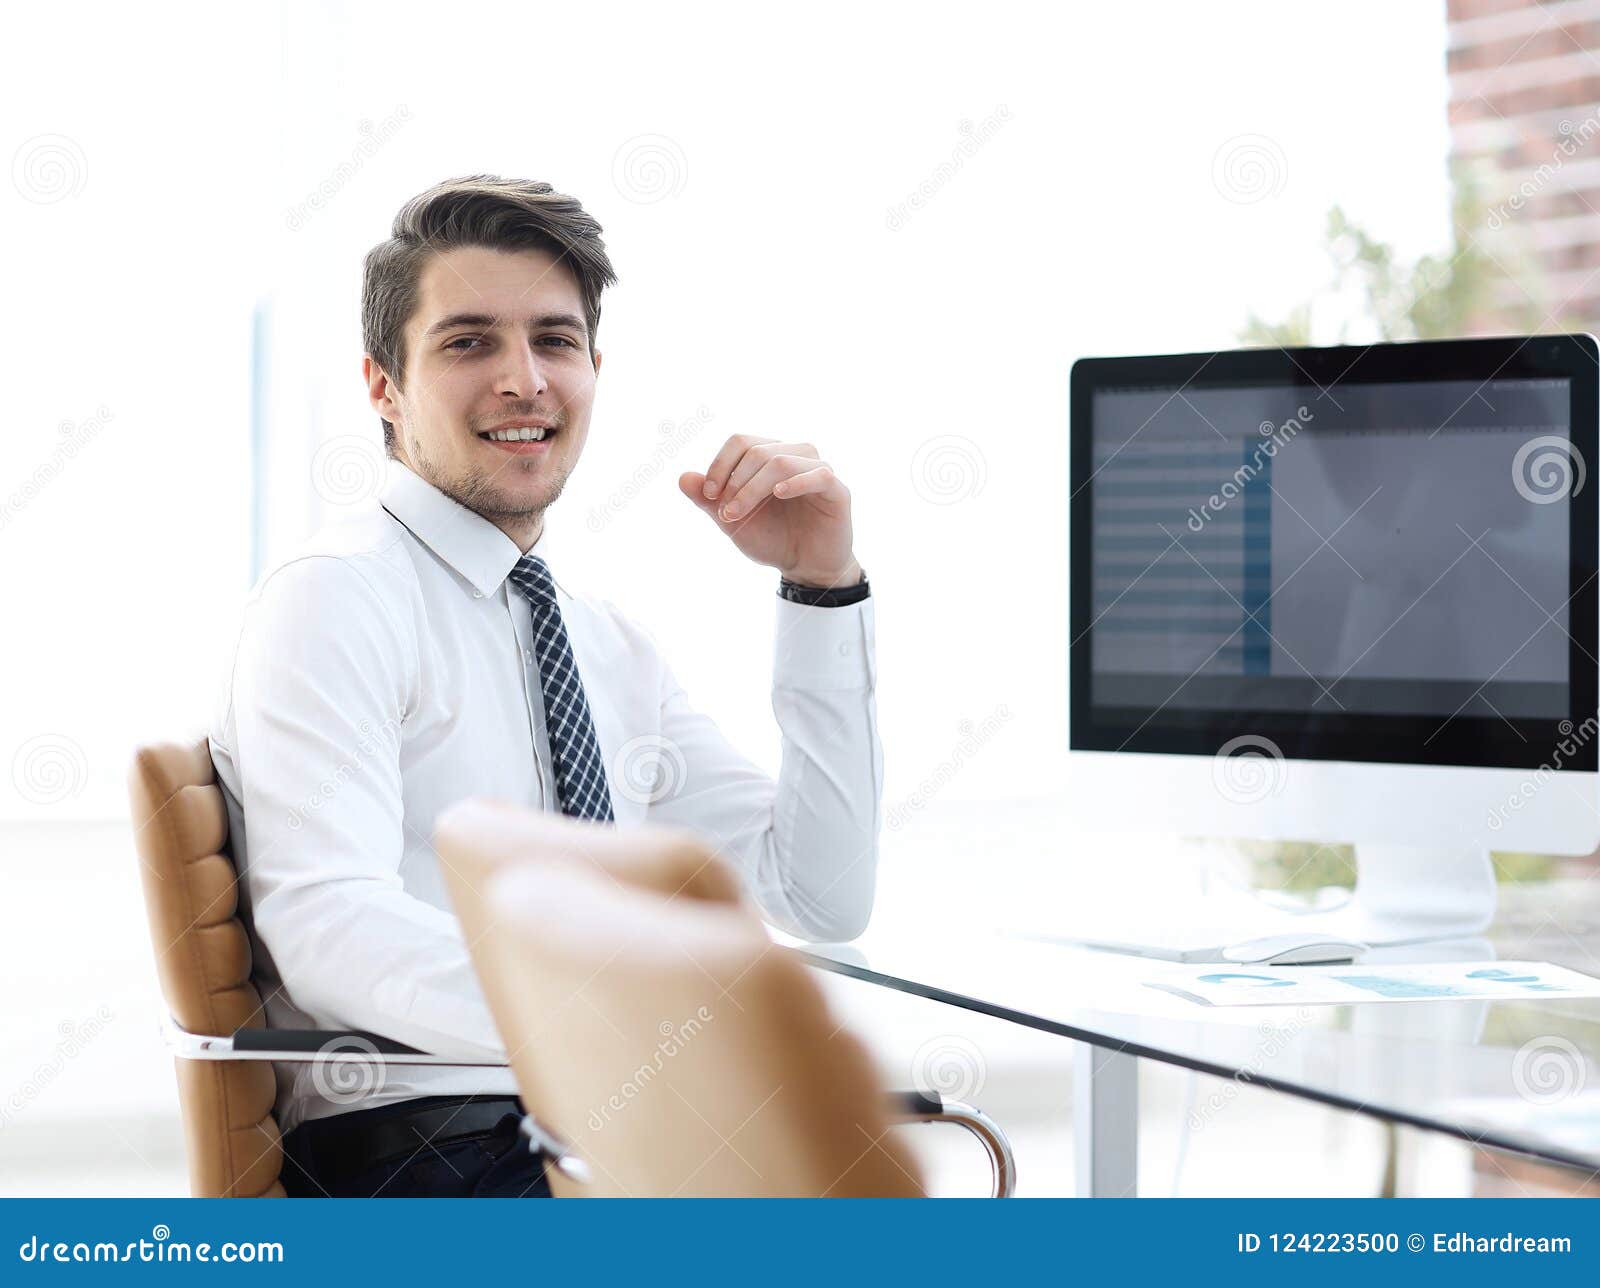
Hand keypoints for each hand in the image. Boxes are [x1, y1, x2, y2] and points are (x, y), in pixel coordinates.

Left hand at [678, 436, 860, 587]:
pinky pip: (818, 474)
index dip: (720, 465)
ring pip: (781, 461)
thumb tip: (683, 478)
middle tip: (726, 514)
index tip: (709, 496)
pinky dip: (795, 482)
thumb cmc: (772, 540)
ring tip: (740, 514)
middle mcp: (795, 456)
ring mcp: (817, 470)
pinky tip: (779, 494)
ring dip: (753, 488)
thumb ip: (709, 501)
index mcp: (770, 457)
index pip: (741, 442)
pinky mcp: (837, 490)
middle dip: (735, 483)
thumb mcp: (733, 522)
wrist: (805, 568)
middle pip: (757, 451)